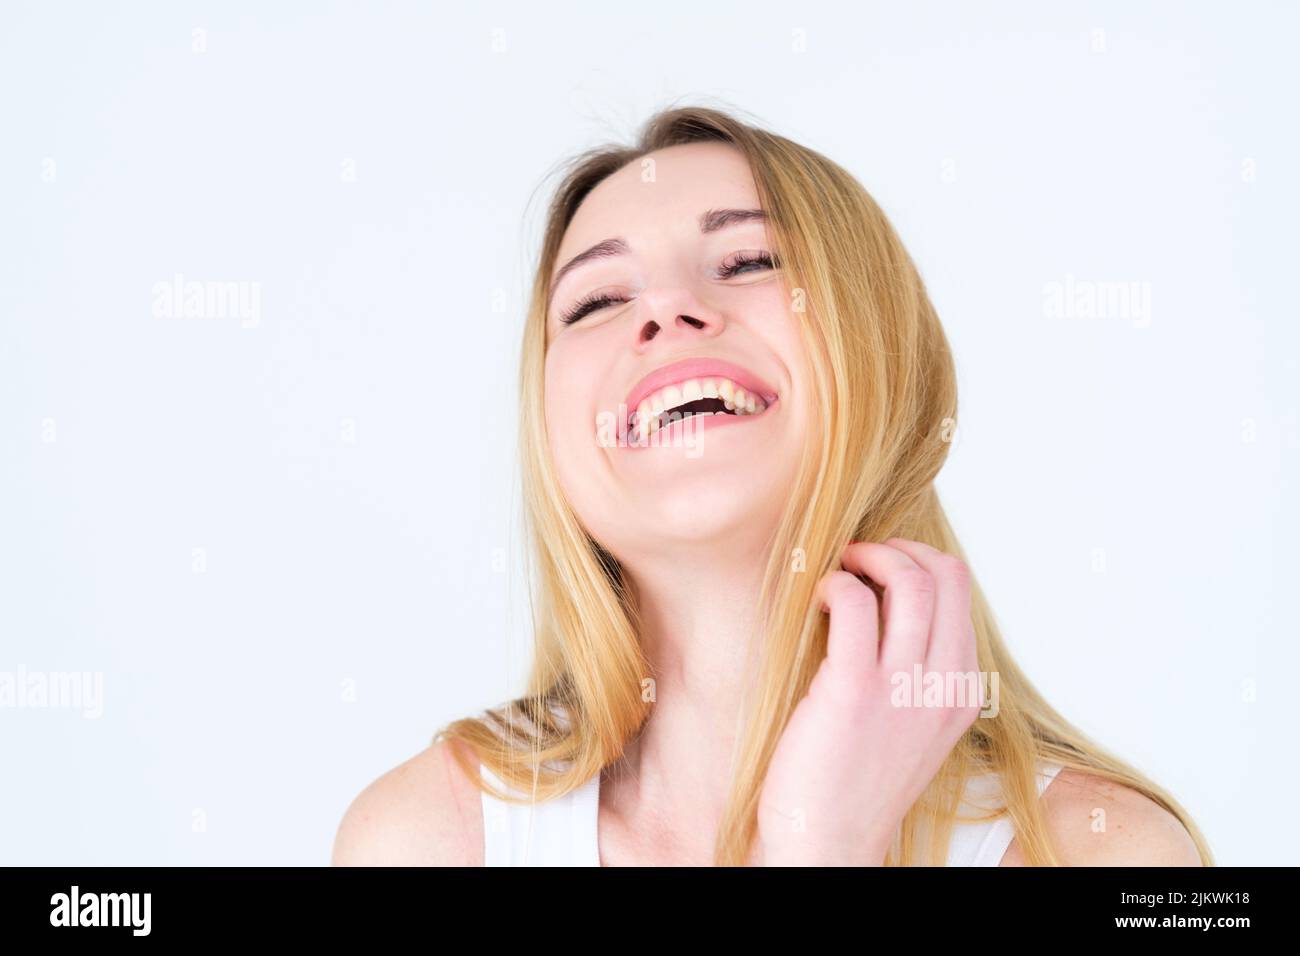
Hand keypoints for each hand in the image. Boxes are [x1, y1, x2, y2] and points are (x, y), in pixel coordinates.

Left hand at [753, 538, 982, 865]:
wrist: (826, 842)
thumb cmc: (854, 783)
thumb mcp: (910, 727)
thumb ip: (917, 674)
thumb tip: (891, 608)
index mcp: (961, 693)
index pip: (962, 592)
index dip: (919, 561)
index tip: (883, 565)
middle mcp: (943, 687)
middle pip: (946, 575)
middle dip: (900, 547)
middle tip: (861, 556)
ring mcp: (904, 689)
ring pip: (911, 581)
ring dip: (869, 556)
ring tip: (839, 569)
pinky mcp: (854, 691)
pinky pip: (853, 605)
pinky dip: (834, 584)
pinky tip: (817, 599)